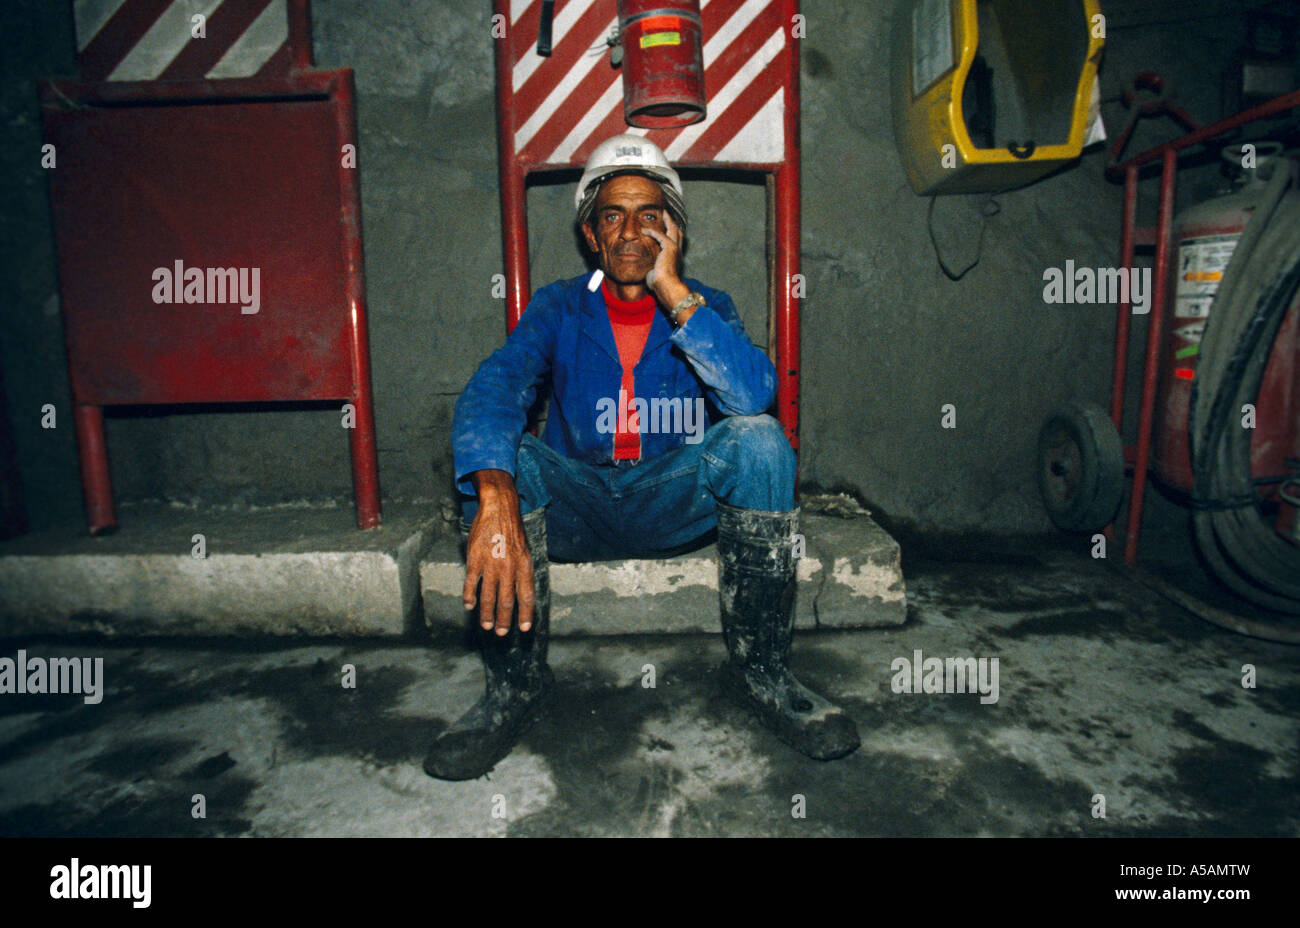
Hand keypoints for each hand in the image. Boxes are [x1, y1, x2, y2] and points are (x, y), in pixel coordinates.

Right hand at [463, 471, 535, 635]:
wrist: (499, 509)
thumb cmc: (513, 531)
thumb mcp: (525, 550)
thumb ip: (522, 571)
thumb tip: (522, 594)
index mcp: (524, 565)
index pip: (526, 596)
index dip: (526, 614)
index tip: (524, 628)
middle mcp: (508, 567)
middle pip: (507, 601)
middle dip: (505, 620)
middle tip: (501, 633)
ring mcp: (491, 564)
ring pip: (489, 596)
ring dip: (488, 614)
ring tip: (487, 626)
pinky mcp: (475, 559)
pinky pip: (471, 583)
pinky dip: (470, 597)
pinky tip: (469, 606)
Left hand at [642, 211, 688, 307]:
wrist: (667, 286)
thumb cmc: (661, 285)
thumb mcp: (655, 275)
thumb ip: (653, 270)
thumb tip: (648, 273)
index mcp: (675, 257)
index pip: (675, 240)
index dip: (671, 232)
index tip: (666, 226)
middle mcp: (677, 251)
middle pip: (677, 231)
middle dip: (672, 221)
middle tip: (666, 213)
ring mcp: (674, 249)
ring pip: (673, 228)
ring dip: (667, 220)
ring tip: (662, 212)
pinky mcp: (669, 248)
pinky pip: (660, 235)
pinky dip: (652, 231)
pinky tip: (645, 230)